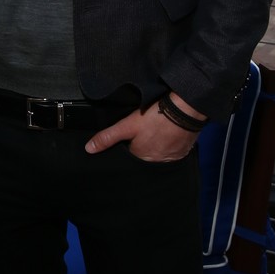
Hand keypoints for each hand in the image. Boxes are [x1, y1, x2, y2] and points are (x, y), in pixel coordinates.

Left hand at [85, 96, 205, 161]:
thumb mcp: (127, 125)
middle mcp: (156, 163)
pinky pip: (173, 151)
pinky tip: (169, 132)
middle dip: (143, 145)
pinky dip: (170, 143)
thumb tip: (89, 149)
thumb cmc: (155, 117)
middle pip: (144, 155)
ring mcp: (171, 158)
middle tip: (147, 129)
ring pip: (159, 153)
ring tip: (157, 129)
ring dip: (157, 144)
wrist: (185, 110)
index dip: (129, 143)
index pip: (130, 154)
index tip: (133, 133)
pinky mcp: (183, 152)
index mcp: (141, 158)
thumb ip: (108, 137)